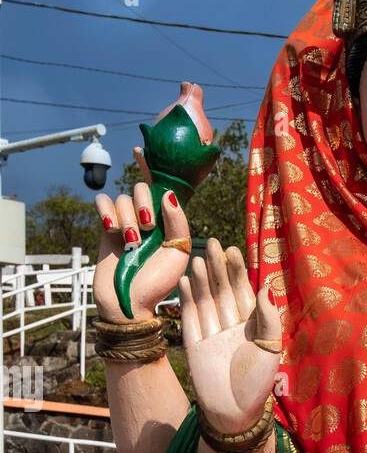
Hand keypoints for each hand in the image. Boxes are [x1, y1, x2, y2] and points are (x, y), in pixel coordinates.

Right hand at [92, 152, 190, 322]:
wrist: (129, 301)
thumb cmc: (158, 282)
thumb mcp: (178, 253)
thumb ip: (178, 221)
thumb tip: (167, 193)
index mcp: (167, 220)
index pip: (161, 186)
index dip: (152, 167)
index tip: (141, 150)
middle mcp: (146, 217)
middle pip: (141, 187)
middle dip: (143, 204)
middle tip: (147, 227)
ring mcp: (125, 221)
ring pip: (121, 197)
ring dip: (127, 217)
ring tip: (130, 242)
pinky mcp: (106, 226)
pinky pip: (102, 202)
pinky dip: (107, 211)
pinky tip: (112, 229)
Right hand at [180, 238, 280, 434]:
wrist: (234, 412)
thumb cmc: (257, 383)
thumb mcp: (269, 348)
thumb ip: (268, 318)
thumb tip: (266, 287)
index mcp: (251, 325)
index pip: (242, 291)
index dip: (237, 271)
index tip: (233, 250)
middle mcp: (230, 325)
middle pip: (222, 290)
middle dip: (219, 267)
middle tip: (213, 242)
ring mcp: (210, 332)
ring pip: (206, 299)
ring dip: (203, 279)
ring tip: (199, 258)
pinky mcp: (193, 342)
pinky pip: (190, 316)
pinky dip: (188, 299)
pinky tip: (186, 281)